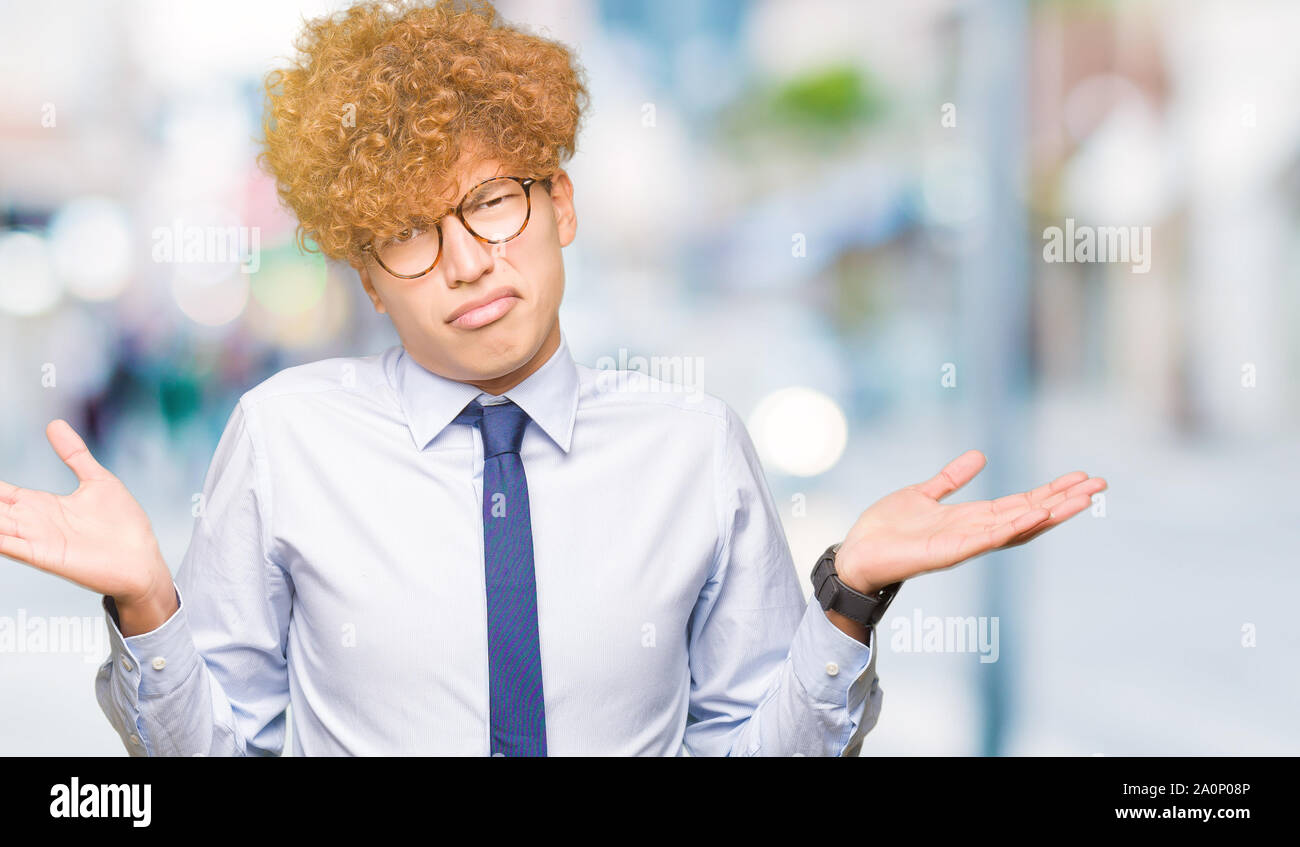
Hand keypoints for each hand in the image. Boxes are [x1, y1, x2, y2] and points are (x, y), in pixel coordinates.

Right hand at [0, 419, 171, 607]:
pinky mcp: (46, 557)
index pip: (0, 491)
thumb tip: (54, 424)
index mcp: (42, 505)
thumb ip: (74, 454)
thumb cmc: (123, 525)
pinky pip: (11, 547)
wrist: (143, 561)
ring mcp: (37, 540)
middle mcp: (33, 523)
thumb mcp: (97, 480)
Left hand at [834, 449, 1106, 593]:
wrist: (857, 553)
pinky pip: (984, 539)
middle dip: (1064, 501)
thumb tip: (980, 456)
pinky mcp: (947, 552)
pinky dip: (1009, 528)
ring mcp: (965, 544)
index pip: (1022, 503)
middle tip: (1100, 485)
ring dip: (1049, 514)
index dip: (1052, 491)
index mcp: (972, 518)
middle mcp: (976, 532)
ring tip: (1081, 500)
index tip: (1081, 478)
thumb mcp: (924, 494)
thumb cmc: (887, 528)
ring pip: (1016, 528)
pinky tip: (1032, 515)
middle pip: (1030, 514)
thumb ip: (952, 479)